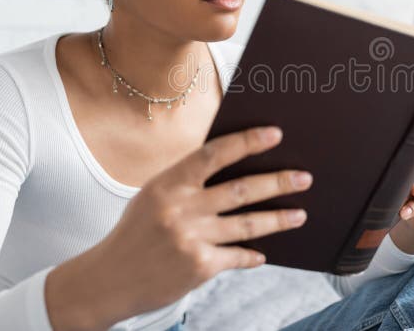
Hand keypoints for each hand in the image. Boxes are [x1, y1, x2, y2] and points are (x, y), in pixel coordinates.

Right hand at [45, 126, 311, 330]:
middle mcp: (181, 209)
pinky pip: (237, 256)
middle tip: (305, 178)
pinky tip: (264, 254)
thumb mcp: (153, 196)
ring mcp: (191, 238)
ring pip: (248, 225)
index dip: (247, 142)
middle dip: (278, 183)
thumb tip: (236, 167)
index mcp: (168, 183)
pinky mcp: (199, 266)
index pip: (214, 154)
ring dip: (279, 220)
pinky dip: (252, 255)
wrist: (108, 279)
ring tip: (300, 214)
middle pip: (240, 190)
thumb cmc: (136, 232)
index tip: (275, 134)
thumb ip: (188, 182)